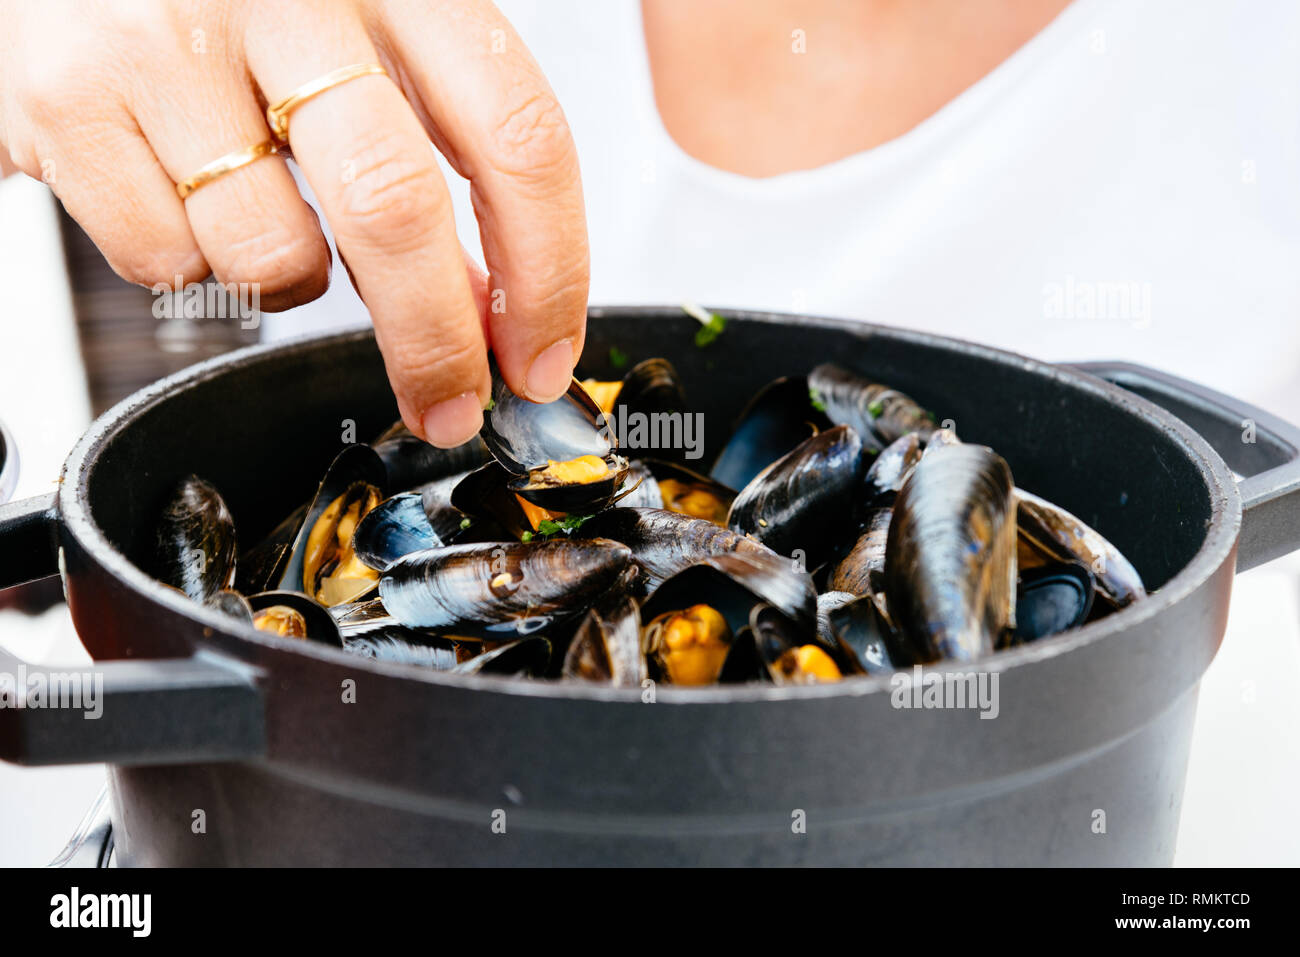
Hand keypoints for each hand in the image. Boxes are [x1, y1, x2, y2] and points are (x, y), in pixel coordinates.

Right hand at [0, 0, 588, 446]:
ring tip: (264, 221)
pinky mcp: (67, 95)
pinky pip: (165, 260)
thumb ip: (432, 158)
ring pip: (275, 252)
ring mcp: (171, 40)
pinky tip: (177, 197)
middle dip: (435, 340)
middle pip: (399, 206)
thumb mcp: (361, 46)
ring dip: (292, 284)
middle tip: (449, 404)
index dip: (547, 269)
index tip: (539, 355)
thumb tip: (487, 310)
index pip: (517, 134)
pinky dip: (188, 264)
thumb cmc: (236, 0)